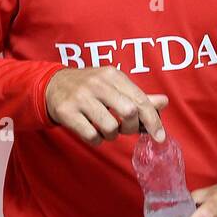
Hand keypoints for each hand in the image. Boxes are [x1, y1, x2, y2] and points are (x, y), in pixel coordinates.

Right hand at [44, 66, 168, 146]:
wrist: (52, 85)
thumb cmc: (89, 88)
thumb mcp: (114, 86)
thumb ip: (138, 96)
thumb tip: (164, 102)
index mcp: (112, 75)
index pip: (140, 99)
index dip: (153, 120)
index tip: (160, 136)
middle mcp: (97, 84)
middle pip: (129, 112)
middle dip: (132, 127)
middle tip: (126, 129)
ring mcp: (81, 97)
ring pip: (110, 127)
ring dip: (112, 135)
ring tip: (106, 128)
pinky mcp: (67, 112)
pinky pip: (91, 136)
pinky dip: (97, 140)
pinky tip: (93, 132)